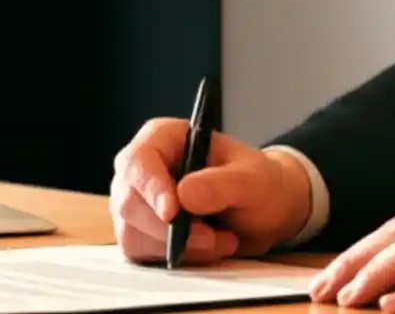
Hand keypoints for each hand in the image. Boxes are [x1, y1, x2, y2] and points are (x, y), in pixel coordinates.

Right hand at [109, 118, 312, 264]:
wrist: (264, 211)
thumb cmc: (258, 184)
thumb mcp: (253, 180)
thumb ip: (222, 184)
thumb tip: (184, 194)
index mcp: (164, 138)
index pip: (138, 161)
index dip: (151, 188)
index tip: (172, 214)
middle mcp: (143, 168)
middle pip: (130, 202)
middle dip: (172, 229)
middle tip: (213, 236)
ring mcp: (137, 201)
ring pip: (133, 233)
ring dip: (177, 247)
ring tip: (219, 240)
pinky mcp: (140, 231)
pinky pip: (140, 252)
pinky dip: (174, 257)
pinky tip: (203, 248)